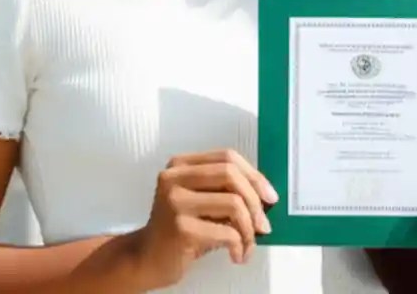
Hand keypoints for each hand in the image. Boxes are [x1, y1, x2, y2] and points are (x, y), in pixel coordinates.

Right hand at [131, 148, 278, 288]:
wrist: (146, 259)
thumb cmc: (181, 230)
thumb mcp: (201, 201)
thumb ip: (226, 190)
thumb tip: (266, 195)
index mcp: (181, 165)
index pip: (227, 157)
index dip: (254, 175)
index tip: (270, 197)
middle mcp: (174, 178)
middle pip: (230, 174)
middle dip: (255, 200)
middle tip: (264, 225)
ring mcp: (175, 201)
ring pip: (233, 203)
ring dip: (249, 228)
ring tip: (249, 243)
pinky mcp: (180, 228)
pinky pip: (227, 232)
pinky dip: (240, 245)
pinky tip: (237, 255)